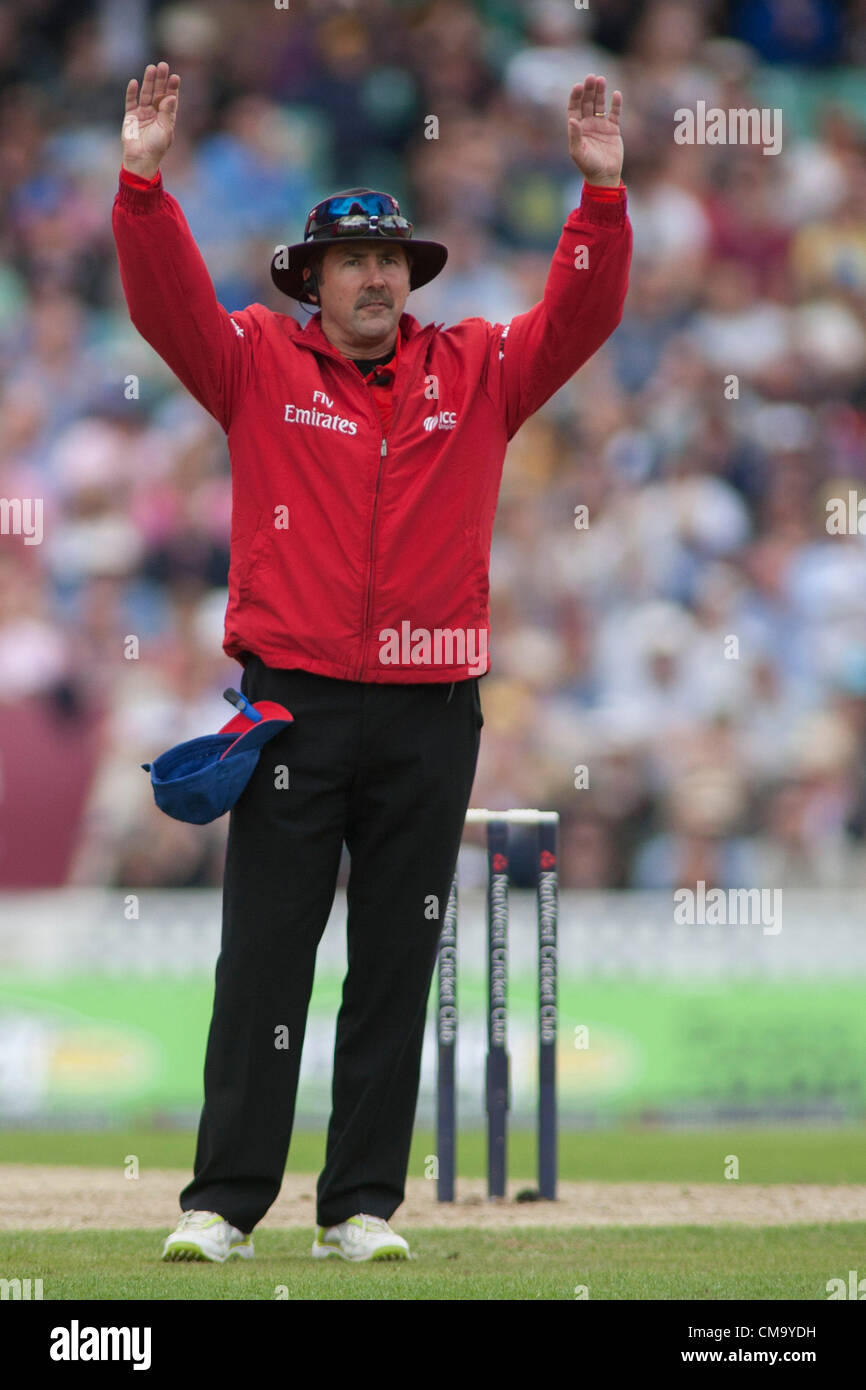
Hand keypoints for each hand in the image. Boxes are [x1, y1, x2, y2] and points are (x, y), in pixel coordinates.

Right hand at [122, 62, 179, 178]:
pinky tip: (134, 82)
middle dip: (160, 79)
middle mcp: (155, 112)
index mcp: (167, 117)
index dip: (172, 88)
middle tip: (163, 65)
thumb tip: (170, 96)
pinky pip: (130, 101)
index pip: (170, 98)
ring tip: (151, 68)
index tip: (175, 77)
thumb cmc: (156, 148)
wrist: (141, 159)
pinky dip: (131, 92)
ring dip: (148, 81)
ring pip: (145, 93)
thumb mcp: (165, 130)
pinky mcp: (130, 116)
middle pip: (158, 92)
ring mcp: (142, 113)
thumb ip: (167, 113)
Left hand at [567, 74, 622, 186]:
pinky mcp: (613, 129)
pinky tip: (616, 94)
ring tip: (601, 80)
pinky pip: (615, 113)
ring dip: (600, 92)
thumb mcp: (578, 152)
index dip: (575, 96)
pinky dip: (616, 104)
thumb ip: (574, 136)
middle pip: (587, 102)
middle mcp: (588, 124)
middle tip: (591, 77)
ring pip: (600, 105)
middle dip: (588, 90)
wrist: (605, 176)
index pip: (574, 108)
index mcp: (577, 129)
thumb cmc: (588, 166)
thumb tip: (572, 120)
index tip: (578, 86)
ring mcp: (600, 126)